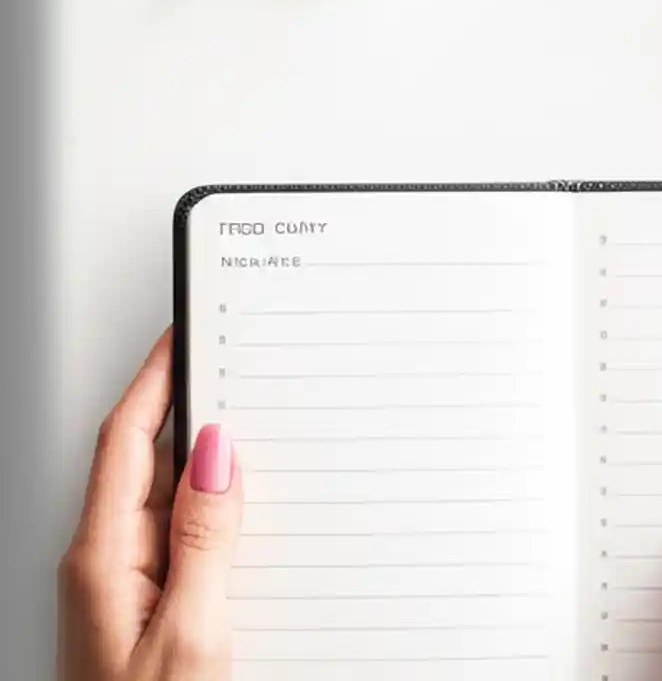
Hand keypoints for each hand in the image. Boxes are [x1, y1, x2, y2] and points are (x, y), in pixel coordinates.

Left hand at [58, 328, 242, 680]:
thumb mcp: (193, 631)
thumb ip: (206, 538)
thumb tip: (215, 455)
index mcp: (103, 558)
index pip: (127, 442)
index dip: (156, 381)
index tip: (184, 334)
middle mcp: (107, 564)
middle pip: (143, 462)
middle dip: (186, 409)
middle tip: (232, 365)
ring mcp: (126, 587)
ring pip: (166, 500)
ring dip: (205, 463)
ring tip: (253, 430)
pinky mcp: (150, 608)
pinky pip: (181, 539)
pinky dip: (214, 512)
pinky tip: (246, 513)